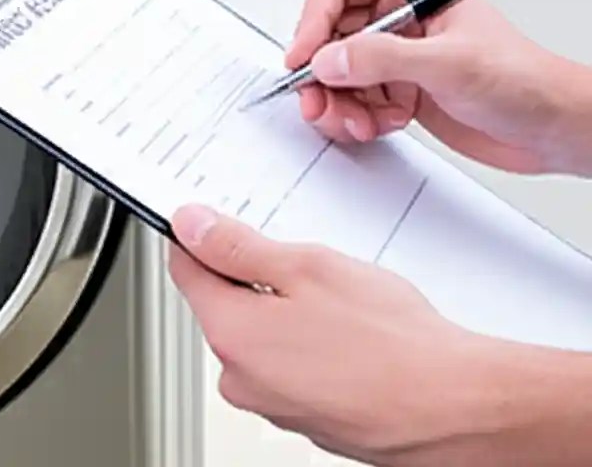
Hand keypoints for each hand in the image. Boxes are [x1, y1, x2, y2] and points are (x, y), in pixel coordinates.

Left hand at [167, 204, 547, 466]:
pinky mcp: (306, 418)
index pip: (185, 272)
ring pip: (264, 338)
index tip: (213, 221)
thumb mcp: (308, 267)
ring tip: (344, 307)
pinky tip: (354, 338)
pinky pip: (294, 367)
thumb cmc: (391, 344)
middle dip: (257, 279)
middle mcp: (240, 378)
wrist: (454, 409)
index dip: (198, 238)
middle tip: (307, 264)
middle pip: (225, 307)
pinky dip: (314, 347)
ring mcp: (273, 404)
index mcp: (230, 335)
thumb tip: (190, 226)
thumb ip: (237, 246)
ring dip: (290, 315)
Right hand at [286, 0, 591, 174]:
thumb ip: (382, 58)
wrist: (551, 128)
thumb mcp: (449, 64)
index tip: (304, 59)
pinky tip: (382, 125)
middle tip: (319, 103)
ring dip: (338, 104)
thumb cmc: (524, 80)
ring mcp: (396, 55)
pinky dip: (357, 119)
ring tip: (358, 122)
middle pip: (327, 36)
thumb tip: (328, 60)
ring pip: (334, 74)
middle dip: (321, 75)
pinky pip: (352, 101)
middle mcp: (399, 17)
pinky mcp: (397, 89)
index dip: (312, 21)